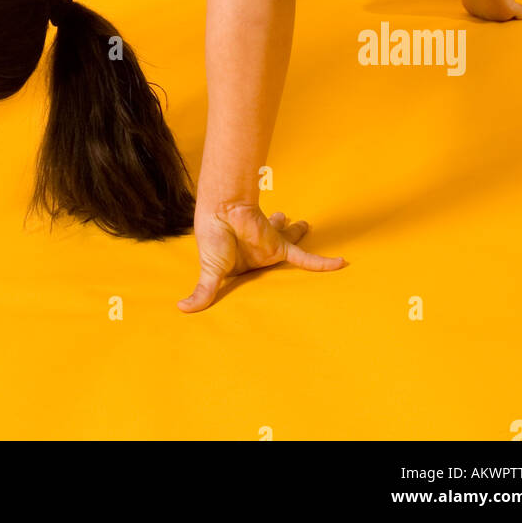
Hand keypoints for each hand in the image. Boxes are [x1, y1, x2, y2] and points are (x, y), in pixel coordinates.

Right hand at [178, 203, 344, 311]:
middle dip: (279, 237)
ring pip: (289, 243)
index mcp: (239, 263)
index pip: (250, 268)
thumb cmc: (213, 239)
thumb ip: (204, 292)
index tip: (248, 264)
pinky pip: (305, 258)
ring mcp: (269, 247)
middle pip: (272, 249)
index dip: (251, 266)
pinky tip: (342, 264)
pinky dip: (323, 263)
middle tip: (290, 229)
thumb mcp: (209, 270)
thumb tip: (180, 310)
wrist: (222, 212)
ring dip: (297, 233)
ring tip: (304, 225)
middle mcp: (256, 253)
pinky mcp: (280, 244)